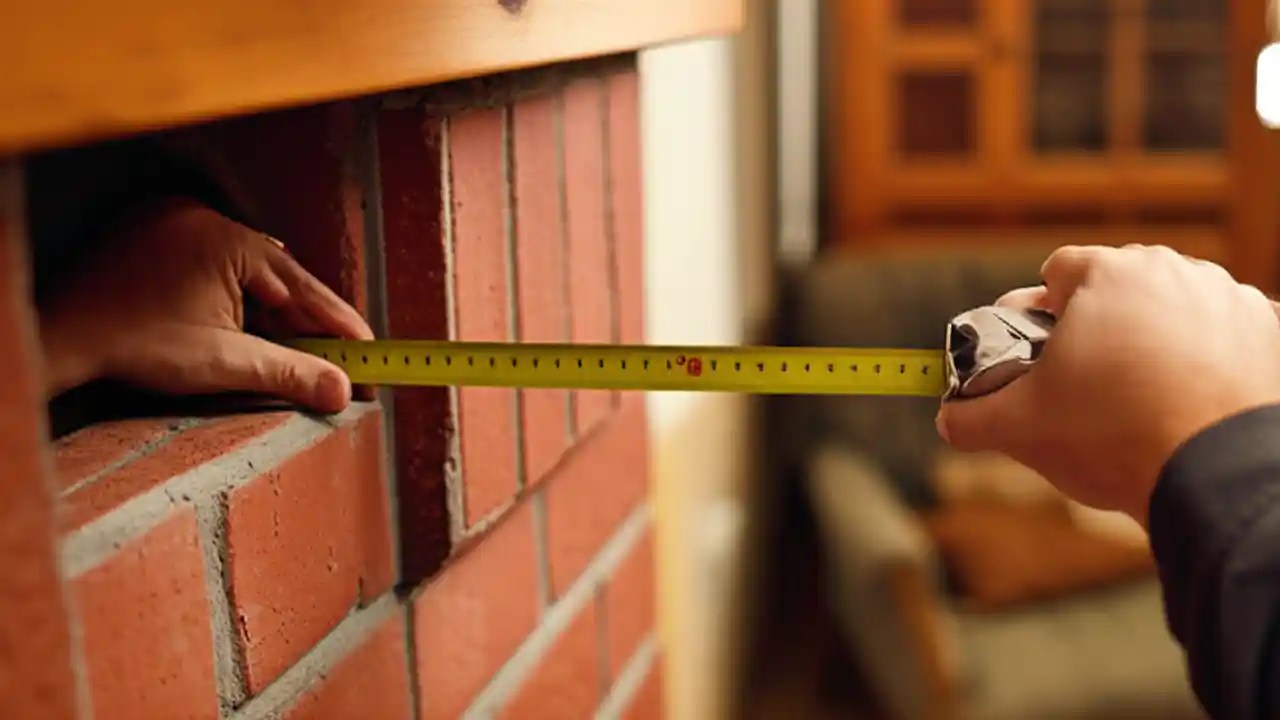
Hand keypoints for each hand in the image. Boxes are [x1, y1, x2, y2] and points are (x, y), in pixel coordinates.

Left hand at [38, 197, 372, 412]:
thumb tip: (343, 392)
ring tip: (302, 349)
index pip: (306, 288)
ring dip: (275, 312)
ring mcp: (182, 223)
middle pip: (281, 279)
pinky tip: (253, 324)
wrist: (60, 336)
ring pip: (251, 273)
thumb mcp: (224, 363)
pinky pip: (221, 264)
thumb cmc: (134, 344)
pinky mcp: (161, 234)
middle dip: (310, 323)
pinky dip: (241, 297)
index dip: (343, 325)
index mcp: (232, 241)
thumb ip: (289, 374)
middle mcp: (209, 219)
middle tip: (344, 360)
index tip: (373, 351)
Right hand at [936, 245, 1279, 526]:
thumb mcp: (1020, 428)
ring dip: (1157, 338)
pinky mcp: (1273, 333)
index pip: (1058, 272)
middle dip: (1101, 323)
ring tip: (1144, 396)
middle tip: (1087, 378)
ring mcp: (1231, 299)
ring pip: (1176, 308)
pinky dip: (1213, 359)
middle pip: (1121, 286)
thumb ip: (971, 417)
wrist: (1219, 475)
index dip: (1039, 310)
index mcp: (1108, 275)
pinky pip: (1229, 335)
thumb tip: (948, 420)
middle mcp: (1175, 270)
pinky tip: (1196, 401)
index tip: (1037, 349)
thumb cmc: (1115, 438)